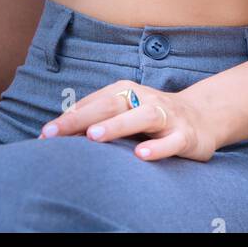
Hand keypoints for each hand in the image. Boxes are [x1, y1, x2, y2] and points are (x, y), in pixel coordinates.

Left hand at [38, 79, 218, 162]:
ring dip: (117, 125)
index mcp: (127, 92)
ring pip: (142, 116)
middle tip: (57, 133)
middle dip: (83, 118)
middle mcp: (145, 99)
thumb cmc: (151, 117)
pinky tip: (141, 154)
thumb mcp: (125, 113)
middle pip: (113, 103)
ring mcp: (166, 116)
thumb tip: (55, 134)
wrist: (201, 117)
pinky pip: (171, 140)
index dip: (69, 118)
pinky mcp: (185, 134)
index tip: (45, 135)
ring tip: (93, 137)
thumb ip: (96, 119)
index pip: (95, 102)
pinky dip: (157, 146)